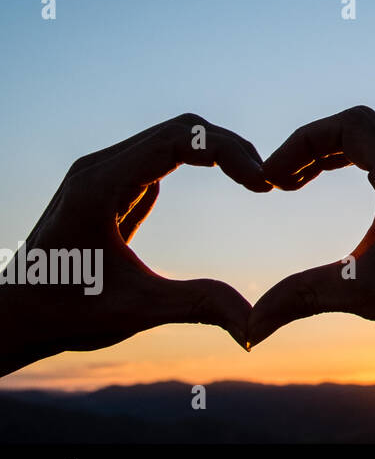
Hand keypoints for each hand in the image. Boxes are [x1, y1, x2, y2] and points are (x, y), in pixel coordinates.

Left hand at [0, 114, 268, 375]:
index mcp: (101, 186)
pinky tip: (224, 180)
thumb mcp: (136, 311)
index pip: (178, 140)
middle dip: (229, 148)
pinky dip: (196, 161)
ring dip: (215, 152)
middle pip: (178, 130)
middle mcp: (98, 168)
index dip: (228, 152)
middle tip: (265, 182)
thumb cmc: (63, 314)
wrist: (12, 318)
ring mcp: (101, 174)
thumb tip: (254, 328)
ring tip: (252, 181)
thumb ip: (198, 307)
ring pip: (170, 139)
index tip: (261, 184)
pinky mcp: (108, 187)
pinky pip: (158, 157)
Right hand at [248, 106, 374, 441]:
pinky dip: (363, 160)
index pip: (348, 125)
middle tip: (280, 180)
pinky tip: (342, 187)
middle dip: (313, 145)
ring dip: (337, 151)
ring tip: (298, 182)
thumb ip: (301, 297)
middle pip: (361, 124)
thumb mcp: (363, 294)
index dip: (302, 143)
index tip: (273, 179)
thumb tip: (248, 327)